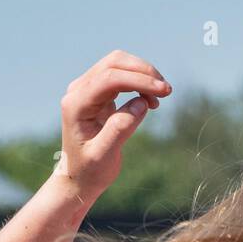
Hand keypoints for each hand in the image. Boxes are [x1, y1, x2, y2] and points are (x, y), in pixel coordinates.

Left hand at [57, 50, 170, 196]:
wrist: (78, 177)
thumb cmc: (90, 170)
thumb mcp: (104, 155)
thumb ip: (120, 129)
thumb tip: (142, 103)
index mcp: (76, 104)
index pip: (109, 79)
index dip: (139, 80)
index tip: (164, 91)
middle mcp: (79, 90)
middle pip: (114, 63)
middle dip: (143, 72)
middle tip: (166, 91)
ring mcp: (87, 89)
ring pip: (118, 65)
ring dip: (143, 75)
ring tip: (160, 97)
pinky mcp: (98, 93)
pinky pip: (120, 76)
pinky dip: (139, 82)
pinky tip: (149, 101)